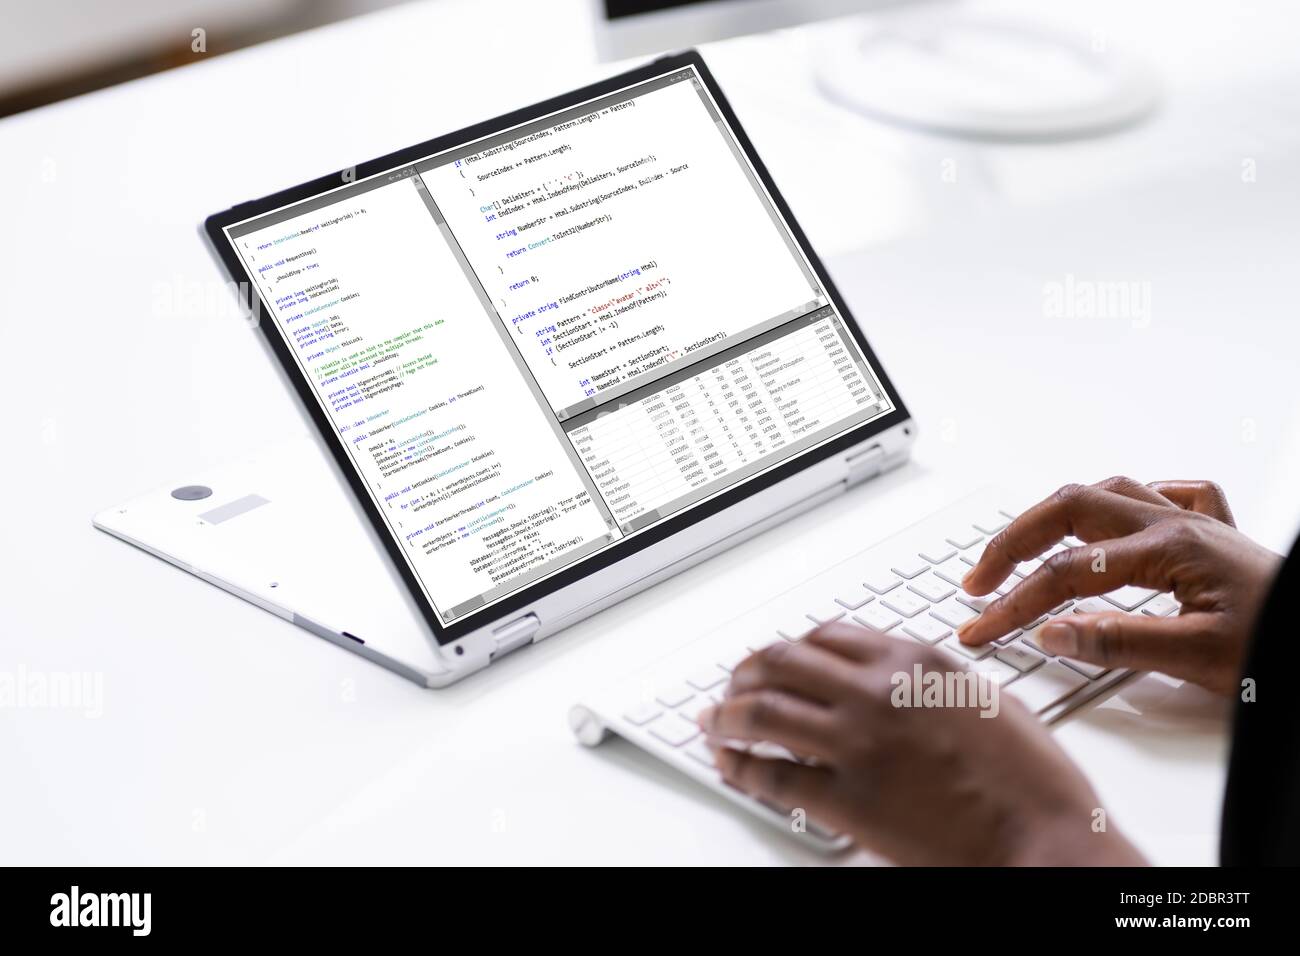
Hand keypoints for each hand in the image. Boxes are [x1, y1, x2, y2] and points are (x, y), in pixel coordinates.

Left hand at [697, 625, 1144, 864]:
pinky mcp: (847, 797)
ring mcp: (858, 742)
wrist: (1044, 838)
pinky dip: (740, 766)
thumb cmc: (1032, 779)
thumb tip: (906, 678)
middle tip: (733, 685)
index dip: (792, 648)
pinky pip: (773, 775)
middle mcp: (877, 690)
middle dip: (748, 672)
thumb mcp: (990, 699)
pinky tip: (729, 765)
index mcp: (913, 660)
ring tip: (714, 721)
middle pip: (783, 663)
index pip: (827, 637)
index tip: (779, 658)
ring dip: (728, 714)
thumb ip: (936, 680)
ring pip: (764, 711)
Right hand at [958, 477, 1281, 694]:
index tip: (981, 629)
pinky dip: (1127, 502)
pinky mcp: (1212, 536)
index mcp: (1171, 549)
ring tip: (1022, 544)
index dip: (1016, 603)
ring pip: (1106, 492)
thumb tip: (1051, 632)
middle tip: (978, 579)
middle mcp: (1177, 524)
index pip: (1068, 573)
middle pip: (1070, 509)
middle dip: (1014, 542)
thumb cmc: (1280, 649)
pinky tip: (1114, 519)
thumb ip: (1119, 643)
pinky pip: (1164, 494)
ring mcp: (1195, 523)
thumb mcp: (1200, 658)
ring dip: (1055, 515)